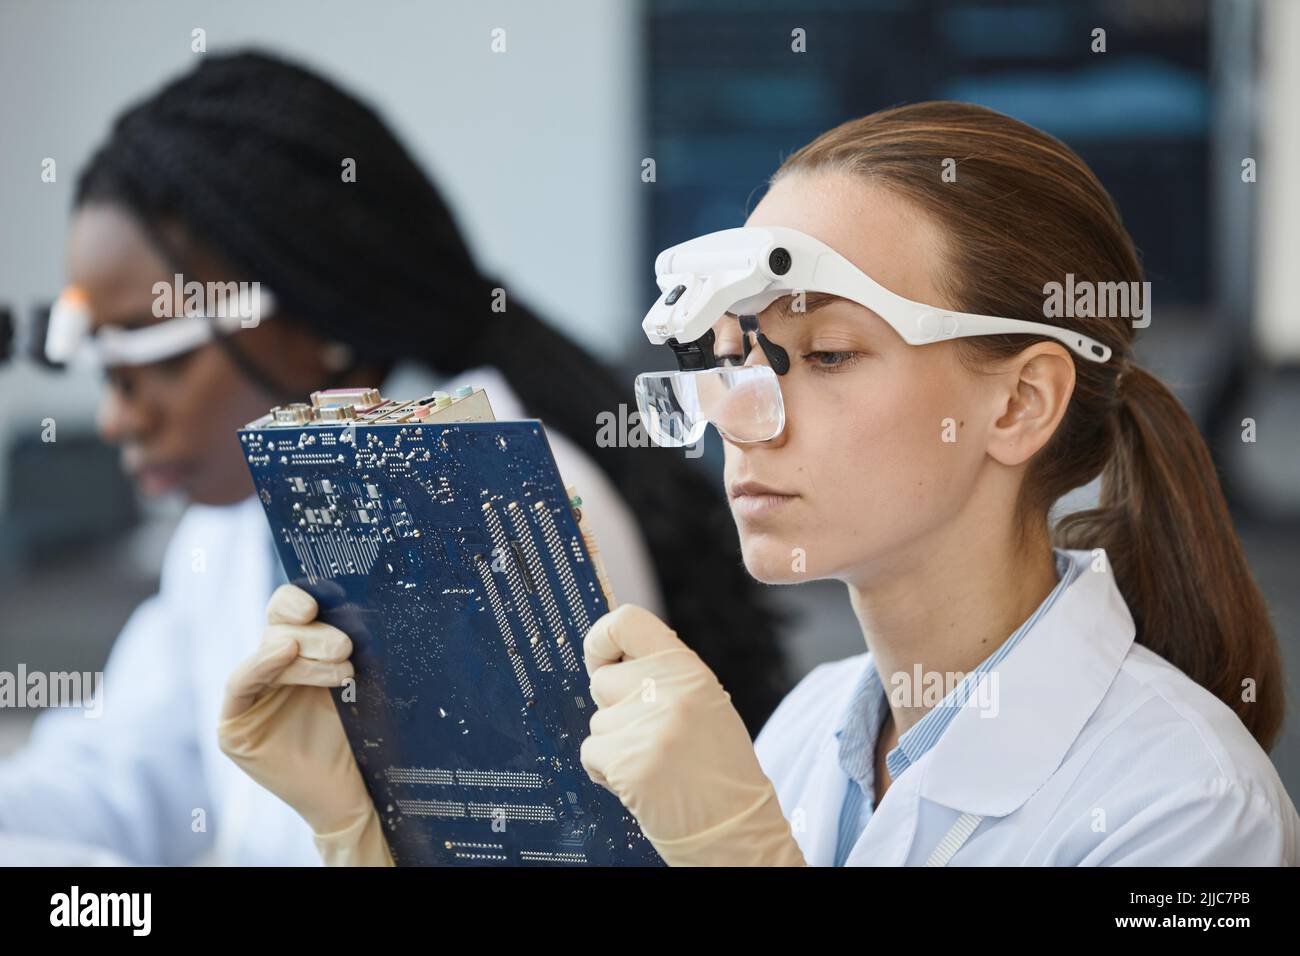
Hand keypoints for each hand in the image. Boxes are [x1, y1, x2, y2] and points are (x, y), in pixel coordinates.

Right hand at [217, 583, 392, 865]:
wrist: (354, 793)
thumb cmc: (361, 737)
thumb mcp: (359, 682)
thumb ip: (346, 646)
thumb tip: (354, 605)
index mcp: (298, 653)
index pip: (288, 613)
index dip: (300, 598)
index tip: (326, 597)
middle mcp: (271, 669)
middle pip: (279, 629)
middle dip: (314, 632)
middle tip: (345, 645)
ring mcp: (250, 697)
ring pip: (267, 653)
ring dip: (304, 655)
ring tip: (341, 666)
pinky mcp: (235, 726)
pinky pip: (240, 684)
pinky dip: (261, 664)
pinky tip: (285, 654)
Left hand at [579, 604, 804, 865]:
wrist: (737, 828)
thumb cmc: (718, 769)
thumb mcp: (704, 704)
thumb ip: (664, 678)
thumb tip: (608, 661)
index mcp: (688, 669)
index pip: (627, 622)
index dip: (600, 637)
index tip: (598, 657)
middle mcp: (668, 689)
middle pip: (602, 681)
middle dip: (614, 709)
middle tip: (649, 736)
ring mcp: (646, 725)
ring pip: (597, 723)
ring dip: (615, 747)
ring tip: (656, 766)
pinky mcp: (628, 761)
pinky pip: (590, 754)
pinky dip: (606, 773)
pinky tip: (641, 784)